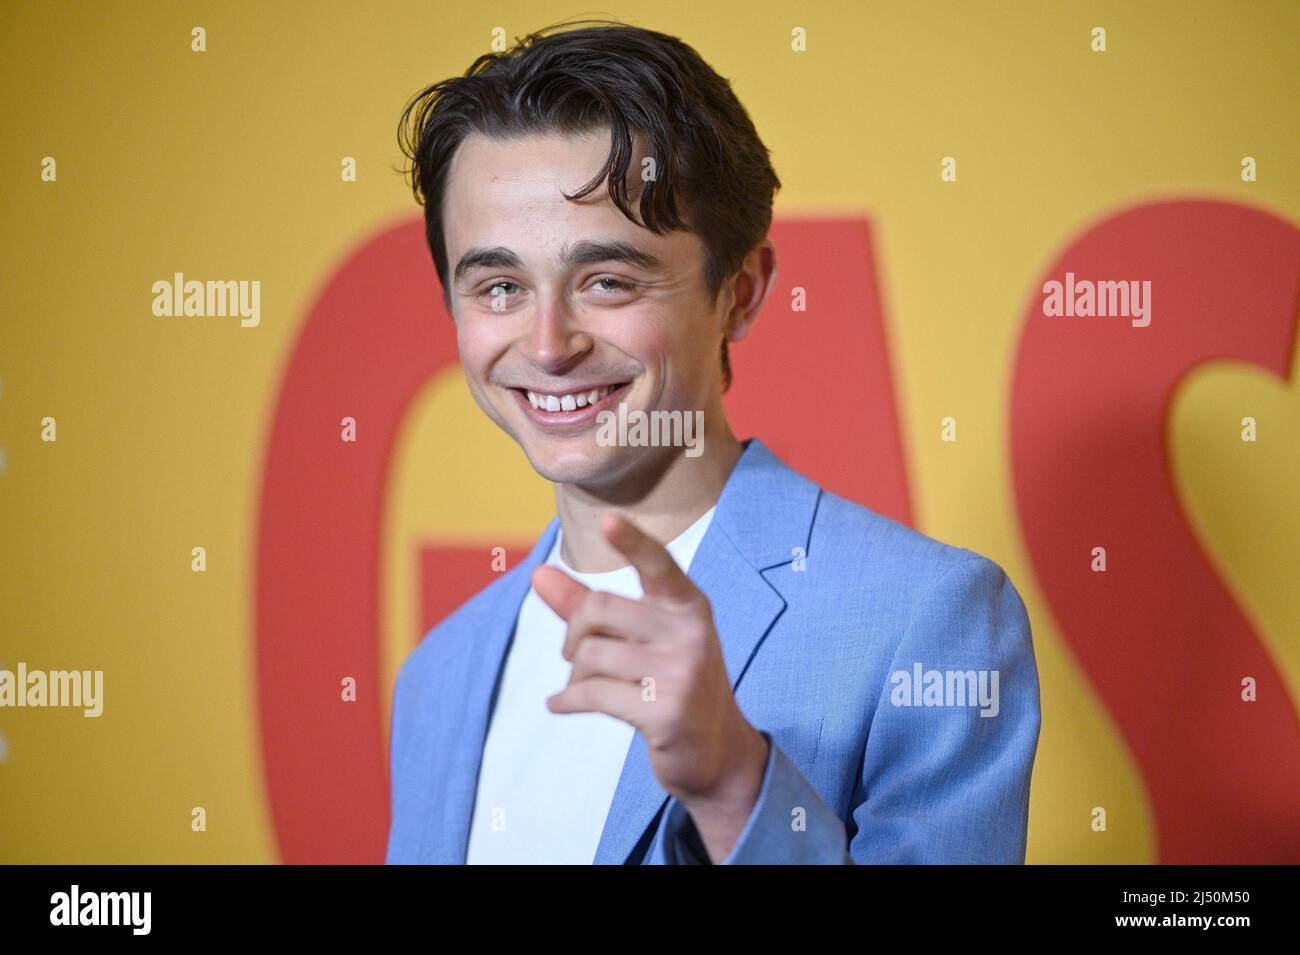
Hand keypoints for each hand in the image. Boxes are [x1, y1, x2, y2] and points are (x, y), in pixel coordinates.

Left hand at [532, 512, 769, 860]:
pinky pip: (593, 694)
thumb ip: (588, 606)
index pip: (658, 564)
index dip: (632, 542)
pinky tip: (559, 704)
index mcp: (688, 604)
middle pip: (599, 610)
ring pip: (592, 656)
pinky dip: (567, 700)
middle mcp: (690, 632)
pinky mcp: (665, 711)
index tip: (609, 521)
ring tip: (583, 686)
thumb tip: (538, 574)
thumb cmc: (670, 680)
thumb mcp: (640, 638)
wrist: (716, 750)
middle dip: (573, 633)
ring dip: (575, 674)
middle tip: (574, 653)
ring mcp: (681, 673)